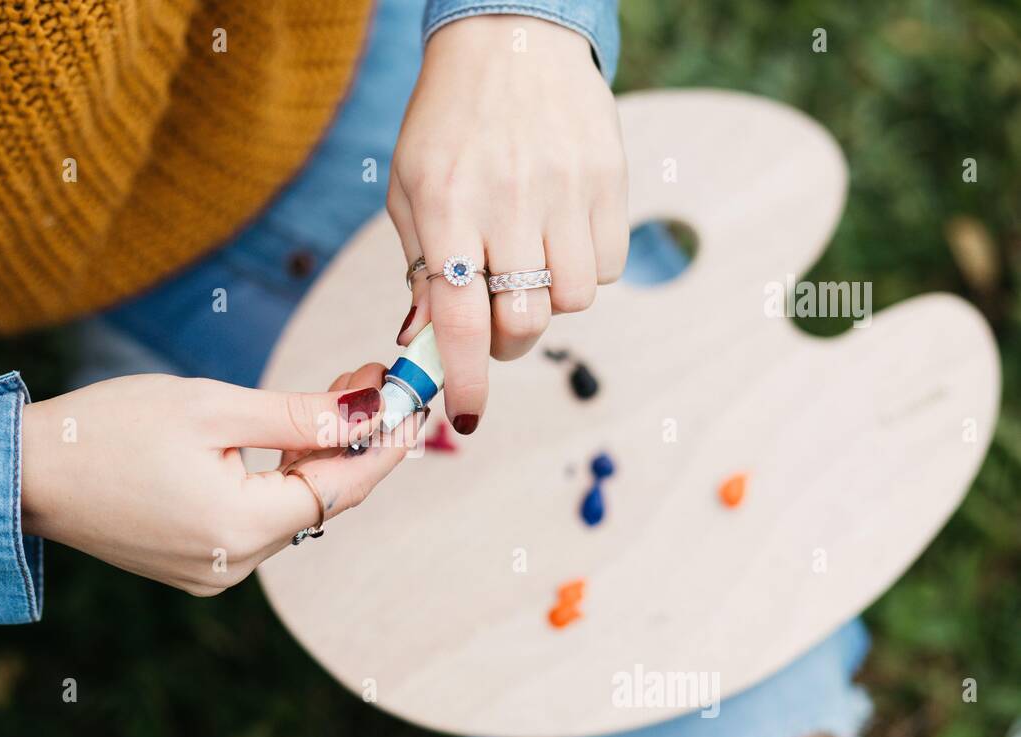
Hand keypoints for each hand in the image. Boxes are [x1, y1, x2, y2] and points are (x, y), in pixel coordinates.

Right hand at [20, 366, 425, 595]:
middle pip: (322, 499)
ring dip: (319, 454)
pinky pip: (259, 520)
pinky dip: (282, 477)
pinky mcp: (196, 566)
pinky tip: (294, 433)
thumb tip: (370, 413)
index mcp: (241, 529)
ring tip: (341, 393)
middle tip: (375, 380)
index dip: (386, 443)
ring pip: (293, 509)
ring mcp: (214, 572)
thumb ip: (298, 415)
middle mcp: (234, 565)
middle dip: (354, 440)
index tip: (417, 401)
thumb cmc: (107, 430)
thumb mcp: (212, 408)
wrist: (22, 474)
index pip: (343, 486)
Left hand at [389, 14, 628, 433]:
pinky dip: (584, 271)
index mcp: (445, 202)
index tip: (466, 415)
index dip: (464, 379)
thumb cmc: (449, 123)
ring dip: (547, 303)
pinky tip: (559, 236)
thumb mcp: (410, 187)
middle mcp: (508, 199)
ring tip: (527, 263)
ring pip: (571, 302)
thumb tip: (426, 340)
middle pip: (523, 323)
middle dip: (506, 344)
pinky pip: (608, 267)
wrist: (512, 38)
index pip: (459, 317)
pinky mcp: (610, 179)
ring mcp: (566, 188)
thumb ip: (422, 266)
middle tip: (494, 326)